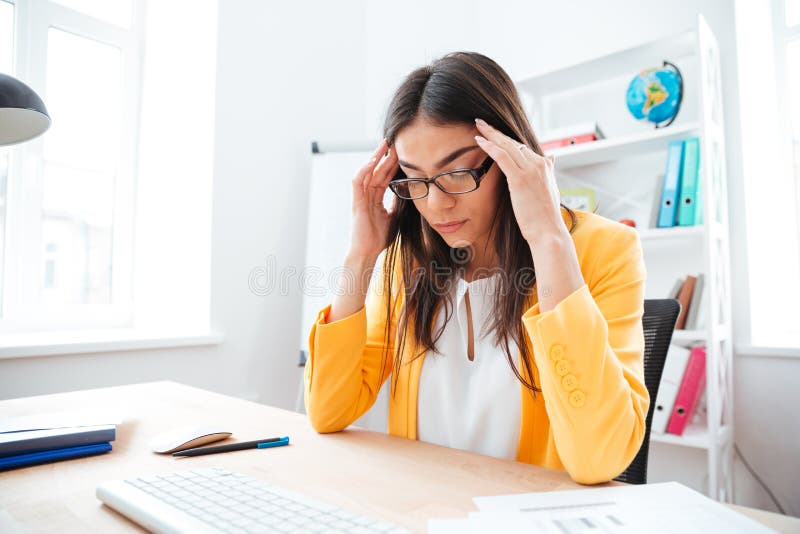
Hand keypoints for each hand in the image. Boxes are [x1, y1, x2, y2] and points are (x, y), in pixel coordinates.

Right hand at [348, 138, 398, 259]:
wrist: (368, 253)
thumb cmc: (379, 238)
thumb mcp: (395, 216)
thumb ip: (398, 202)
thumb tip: (409, 189)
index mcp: (376, 198)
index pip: (385, 176)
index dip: (392, 164)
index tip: (402, 151)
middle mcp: (367, 195)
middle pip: (377, 171)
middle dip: (385, 156)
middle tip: (395, 140)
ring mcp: (361, 198)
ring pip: (367, 172)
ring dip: (375, 158)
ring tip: (383, 145)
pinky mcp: (356, 203)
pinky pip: (357, 183)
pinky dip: (363, 171)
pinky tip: (372, 161)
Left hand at [473, 118, 564, 244]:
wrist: (548, 231)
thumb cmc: (545, 216)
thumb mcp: (550, 189)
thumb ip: (548, 172)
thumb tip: (551, 157)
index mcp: (544, 166)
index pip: (521, 147)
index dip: (506, 140)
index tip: (495, 134)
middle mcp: (539, 163)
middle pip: (513, 142)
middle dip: (496, 131)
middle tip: (482, 122)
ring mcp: (530, 170)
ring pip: (507, 146)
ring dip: (490, 134)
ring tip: (478, 126)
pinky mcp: (520, 178)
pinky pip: (502, 157)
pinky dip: (490, 147)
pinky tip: (480, 141)